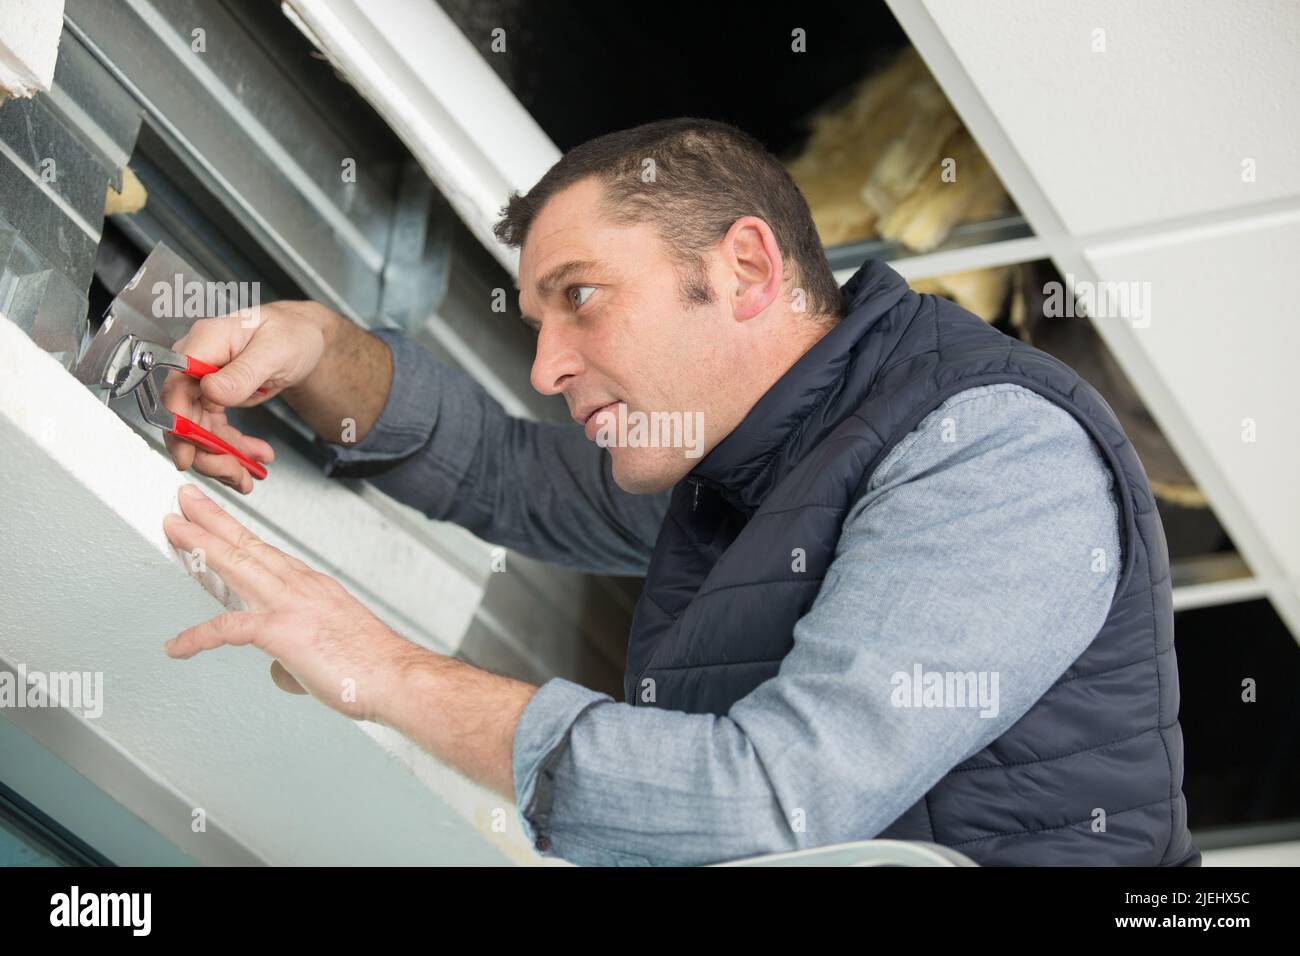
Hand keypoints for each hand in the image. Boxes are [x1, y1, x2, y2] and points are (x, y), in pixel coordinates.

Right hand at [161, 301, 333, 492]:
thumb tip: (211, 390)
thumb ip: (243, 372)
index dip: (177, 421)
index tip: (188, 451)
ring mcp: (203, 382)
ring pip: (197, 430)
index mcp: (207, 341)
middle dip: (205, 451)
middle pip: (182, 414)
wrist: (302, 338)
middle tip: (232, 472)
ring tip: (248, 474)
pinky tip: (255, 457)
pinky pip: (214, 431)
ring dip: (221, 457)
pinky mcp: (214, 398)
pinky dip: (232, 450)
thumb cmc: (291, 334)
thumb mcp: (275, 351)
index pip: (177, 384)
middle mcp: (198, 362)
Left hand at [162, 483, 419, 722]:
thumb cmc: (371, 666)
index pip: (266, 554)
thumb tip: (282, 668)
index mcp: (313, 587)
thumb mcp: (332, 647)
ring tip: (173, 526)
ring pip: (238, 563)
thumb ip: (298, 652)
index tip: (215, 522)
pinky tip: (176, 646)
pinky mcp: (282, 631)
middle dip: (213, 519)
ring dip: (201, 542)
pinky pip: (228, 629)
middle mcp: (301, 586)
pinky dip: (197, 637)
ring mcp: (291, 604)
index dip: (236, 536)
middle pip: (249, 545)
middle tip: (186, 500)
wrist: (396, 676)